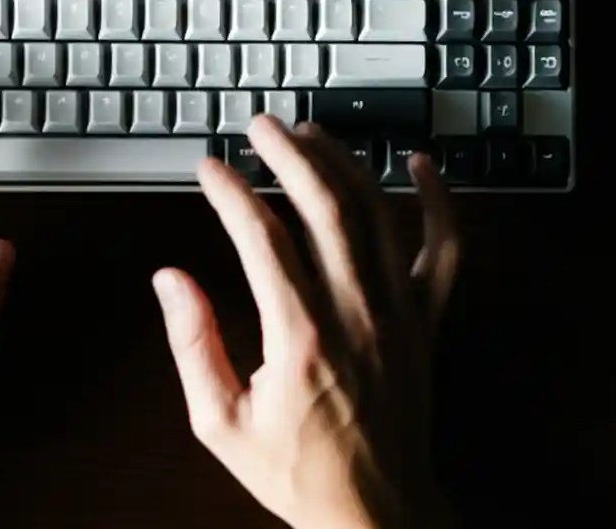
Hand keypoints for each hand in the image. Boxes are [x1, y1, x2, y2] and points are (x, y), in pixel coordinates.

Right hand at [153, 116, 458, 528]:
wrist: (377, 514)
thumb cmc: (298, 473)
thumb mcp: (220, 423)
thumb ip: (193, 345)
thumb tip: (170, 280)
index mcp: (300, 336)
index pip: (262, 236)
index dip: (231, 192)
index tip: (210, 168)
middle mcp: (356, 313)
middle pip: (326, 207)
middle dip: (289, 154)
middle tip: (261, 126)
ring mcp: (400, 314)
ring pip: (379, 214)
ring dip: (344, 163)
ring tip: (311, 132)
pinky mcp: (428, 323)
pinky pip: (445, 250)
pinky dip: (439, 202)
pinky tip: (419, 165)